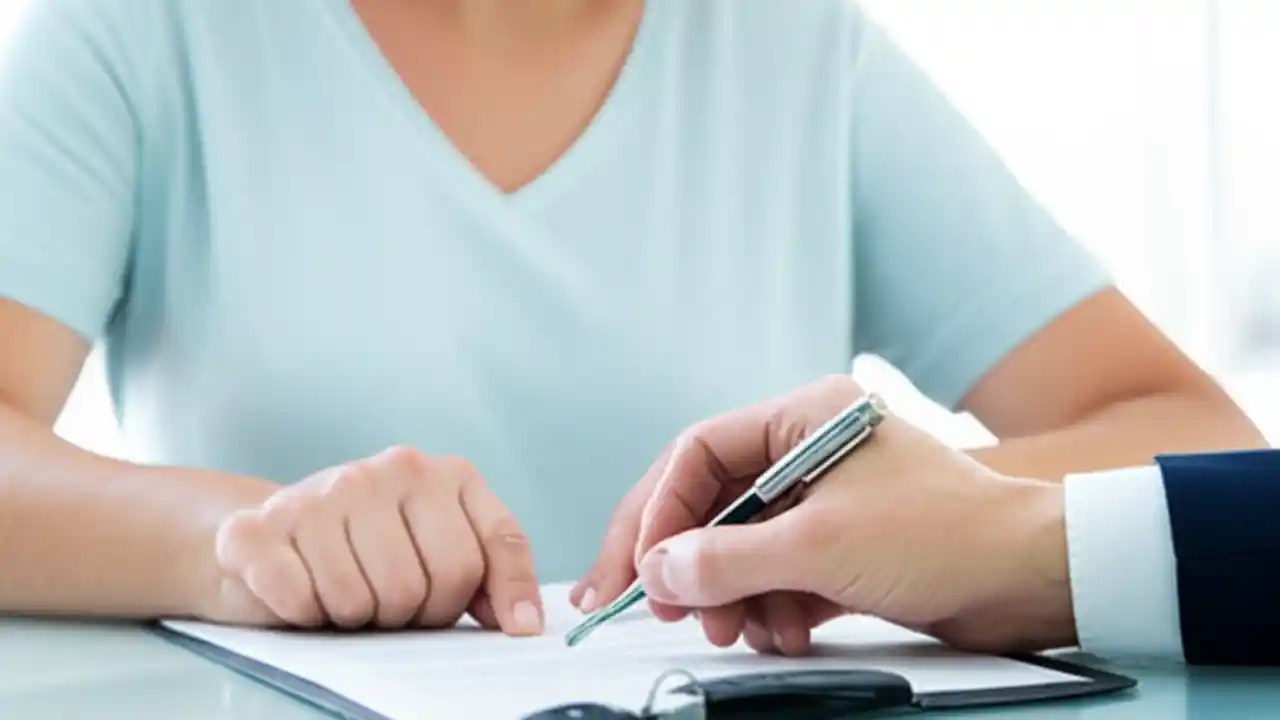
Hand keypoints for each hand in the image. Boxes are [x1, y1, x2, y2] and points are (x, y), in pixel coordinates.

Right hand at [203, 446, 542, 635]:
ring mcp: (323, 492)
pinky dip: (303, 613)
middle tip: (388, 599)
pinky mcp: (260, 527)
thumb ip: (493, 571)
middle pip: (425, 587)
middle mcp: (386, 470)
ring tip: (345, 591)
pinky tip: (302, 588)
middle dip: (411, 614)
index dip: (476, 603)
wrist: (269, 533)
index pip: (479, 559)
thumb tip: (524, 623)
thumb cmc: (371, 547)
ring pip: (365, 600)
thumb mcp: (445, 544)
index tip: (490, 623)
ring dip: (355, 616)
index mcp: (442, 473)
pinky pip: (302, 601)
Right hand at [577, 375, 1075, 654]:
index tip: (635, 570)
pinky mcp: (842, 548)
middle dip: (687, 562)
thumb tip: (657, 573)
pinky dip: (770, 609)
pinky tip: (783, 634)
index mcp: (801, 419)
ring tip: (736, 631)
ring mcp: (825, 502)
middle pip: (712, 503)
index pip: (698, 455)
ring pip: (742, 547)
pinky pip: (778, 576)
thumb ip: (726, 559)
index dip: (657, 512)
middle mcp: (806, 452)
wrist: (1032, 578)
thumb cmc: (944, 535)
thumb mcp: (818, 546)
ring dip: (731, 595)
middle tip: (660, 608)